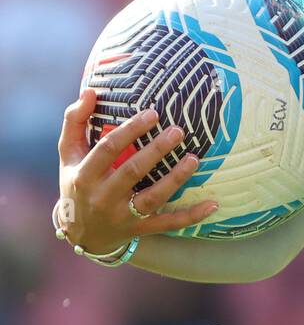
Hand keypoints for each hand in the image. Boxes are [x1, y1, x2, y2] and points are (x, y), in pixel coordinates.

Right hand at [56, 88, 218, 254]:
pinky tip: (213, 204)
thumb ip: (75, 121)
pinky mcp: (139, 230)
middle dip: (156, 151)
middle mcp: (102, 197)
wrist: (79, 233)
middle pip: (132, 172)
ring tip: (194, 159)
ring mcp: (122, 216)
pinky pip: (168, 224)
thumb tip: (89, 90)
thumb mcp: (68, 154)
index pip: (107, 148)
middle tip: (178, 131)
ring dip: (175, 179)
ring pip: (152, 198)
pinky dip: (191, 216)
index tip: (153, 113)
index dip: (130, 130)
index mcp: (85, 175)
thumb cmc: (76, 183)